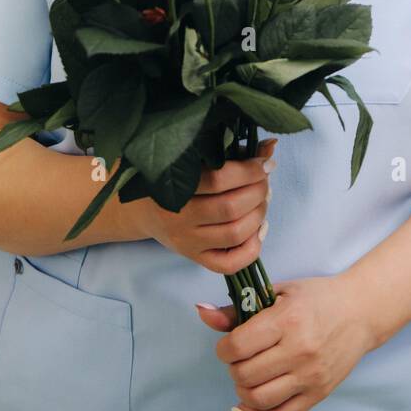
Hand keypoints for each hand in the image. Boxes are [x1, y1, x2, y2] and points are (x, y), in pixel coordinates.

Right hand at [143, 137, 276, 273]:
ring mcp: (187, 242)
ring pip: (234, 234)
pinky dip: (252, 248)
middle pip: (231, 208)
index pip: (219, 179)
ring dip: (259, 215)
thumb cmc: (171, 177)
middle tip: (265, 181)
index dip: (250, 171)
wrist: (140, 208)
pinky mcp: (195, 258)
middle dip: (258, 192)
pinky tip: (259, 228)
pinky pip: (229, 264)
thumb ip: (230, 152)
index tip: (265, 163)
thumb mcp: (193, 160)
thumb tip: (270, 146)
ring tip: (262, 200)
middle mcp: (179, 217)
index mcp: (174, 186)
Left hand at [195, 274, 372, 410]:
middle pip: (245, 375)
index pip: (238, 346)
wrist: (360, 311)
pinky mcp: (319, 393)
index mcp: (287, 320)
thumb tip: (202, 312)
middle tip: (239, 358)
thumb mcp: (278, 292)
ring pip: (259, 398)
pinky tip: (250, 404)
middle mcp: (299, 350)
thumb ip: (238, 307)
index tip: (228, 344)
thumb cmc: (319, 297)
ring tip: (247, 376)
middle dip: (233, 368)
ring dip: (243, 391)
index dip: (224, 348)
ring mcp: (310, 376)